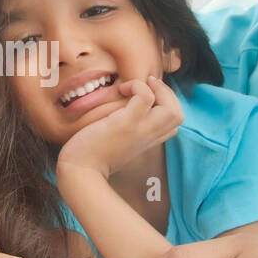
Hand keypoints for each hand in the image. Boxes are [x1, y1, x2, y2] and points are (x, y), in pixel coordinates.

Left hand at [56, 75, 181, 177]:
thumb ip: (124, 133)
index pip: (173, 124)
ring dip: (157, 89)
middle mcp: (148, 136)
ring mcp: (140, 130)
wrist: (78, 171)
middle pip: (178, 115)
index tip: (147, 96)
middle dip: (167, 94)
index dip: (166, 105)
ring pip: (171, 109)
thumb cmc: (89, 156)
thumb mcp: (114, 143)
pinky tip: (122, 89)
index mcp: (146, 141)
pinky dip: (138, 86)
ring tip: (135, 86)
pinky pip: (146, 97)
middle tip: (147, 86)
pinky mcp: (127, 123)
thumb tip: (117, 115)